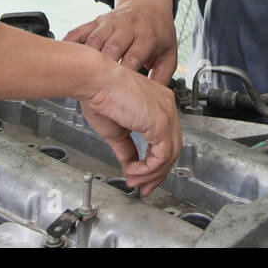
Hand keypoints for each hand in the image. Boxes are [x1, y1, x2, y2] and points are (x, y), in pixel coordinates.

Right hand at [64, 0, 177, 84]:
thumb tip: (154, 100)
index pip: (133, 57)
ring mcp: (110, 22)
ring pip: (94, 40)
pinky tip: (62, 55)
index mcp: (148, 36)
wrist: (149, 4)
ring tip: (77, 77)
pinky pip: (80, 30)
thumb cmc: (158, 32)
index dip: (124, 75)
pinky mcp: (97, 20)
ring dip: (86, 58)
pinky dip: (70, 43)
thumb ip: (162, 77)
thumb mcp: (169, 54)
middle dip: (103, 68)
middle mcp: (128, 27)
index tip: (116, 92)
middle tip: (94, 88)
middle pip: (112, 48)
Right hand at [76, 58, 181, 195]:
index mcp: (158, 104)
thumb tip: (131, 166)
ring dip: (151, 174)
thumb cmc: (100, 94)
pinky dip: (147, 169)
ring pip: (169, 156)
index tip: (142, 177)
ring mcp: (167, 114)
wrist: (95, 81)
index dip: (155, 163)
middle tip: (144, 187)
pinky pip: (161, 157)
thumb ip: (127, 149)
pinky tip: (133, 171)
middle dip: (157, 173)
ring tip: (134, 180)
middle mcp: (167, 106)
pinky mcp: (161, 123)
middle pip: (172, 149)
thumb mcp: (116, 130)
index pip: (166, 139)